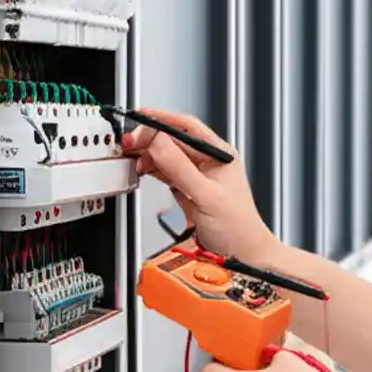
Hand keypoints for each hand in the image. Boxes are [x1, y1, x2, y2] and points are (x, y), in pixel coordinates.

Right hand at [121, 108, 277, 260]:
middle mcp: (208, 161)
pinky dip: (152, 169)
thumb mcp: (206, 196)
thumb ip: (181, 169)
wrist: (242, 254)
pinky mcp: (187, 189)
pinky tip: (143, 168)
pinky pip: (166, 172)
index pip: (188, 127)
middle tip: (129, 142)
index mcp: (220, 154)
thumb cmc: (238, 227)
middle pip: (174, 140)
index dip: (163, 119)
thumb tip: (158, 143)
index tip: (141, 117)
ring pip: (167, 155)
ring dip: (149, 154)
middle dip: (150, 138)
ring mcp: (197, 175)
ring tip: (133, 157)